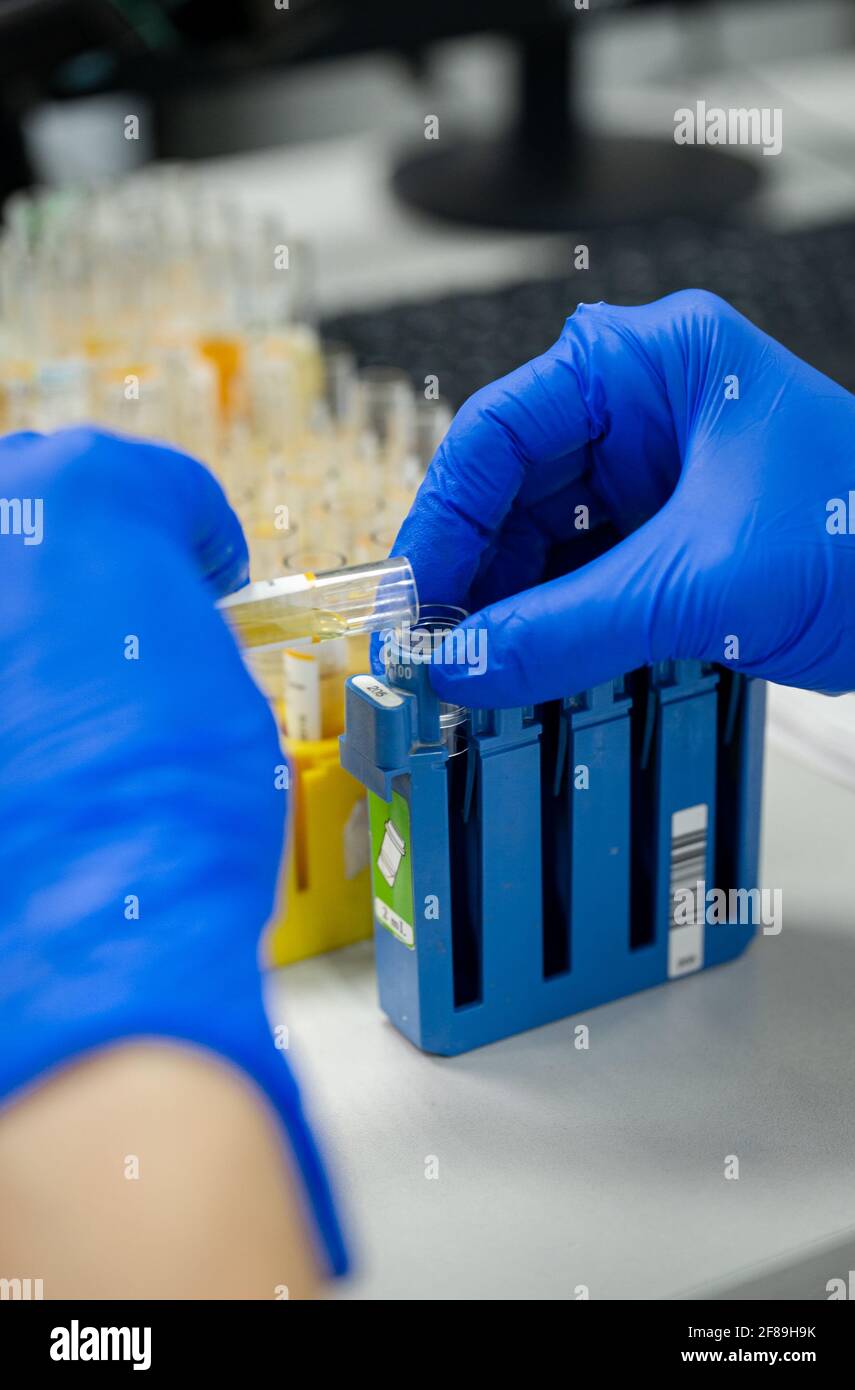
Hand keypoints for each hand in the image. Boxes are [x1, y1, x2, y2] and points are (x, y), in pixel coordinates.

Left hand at [0, 426, 346, 1278]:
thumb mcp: (219, 682)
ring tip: (68, 701)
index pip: (142, 482)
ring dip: (27, 621)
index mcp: (79, 497)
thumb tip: (153, 619)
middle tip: (126, 620)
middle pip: (29, 502)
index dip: (187, 526)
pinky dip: (7, 694)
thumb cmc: (172, 813)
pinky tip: (28, 747)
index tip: (201, 564)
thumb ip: (178, 613)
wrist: (99, 938)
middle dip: (82, 552)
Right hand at [394, 290, 854, 706]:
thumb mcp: (700, 582)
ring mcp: (656, 478)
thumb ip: (568, 629)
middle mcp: (643, 411)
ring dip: (508, 612)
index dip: (441, 521)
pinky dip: (551, 628)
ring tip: (474, 674)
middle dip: (472, 577)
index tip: (411, 599)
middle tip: (435, 653)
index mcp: (651, 364)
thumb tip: (464, 663)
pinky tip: (525, 670)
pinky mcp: (669, 539)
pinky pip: (581, 578)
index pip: (499, 431)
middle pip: (511, 492)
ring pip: (541, 543)